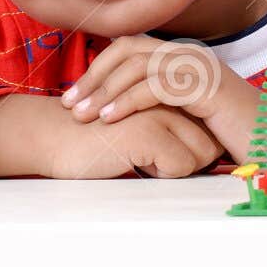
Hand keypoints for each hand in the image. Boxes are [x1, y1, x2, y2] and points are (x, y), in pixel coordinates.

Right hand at [0, 93, 222, 178]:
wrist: (53, 137)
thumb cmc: (98, 139)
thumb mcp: (145, 128)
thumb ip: (175, 129)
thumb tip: (213, 149)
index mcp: (170, 92)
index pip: (210, 132)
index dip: (191, 152)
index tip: (157, 152)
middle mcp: (171, 96)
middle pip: (211, 144)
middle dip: (188, 162)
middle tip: (146, 156)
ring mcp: (160, 110)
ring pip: (202, 155)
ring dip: (174, 168)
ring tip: (138, 156)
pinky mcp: (148, 129)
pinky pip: (182, 166)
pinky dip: (162, 174)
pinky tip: (131, 161)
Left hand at [61, 35, 261, 161]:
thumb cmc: (236, 136)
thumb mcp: (193, 117)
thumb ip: (165, 108)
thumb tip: (127, 115)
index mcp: (185, 59)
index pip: (131, 48)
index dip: (98, 68)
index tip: (74, 95)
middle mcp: (191, 55)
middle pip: (129, 49)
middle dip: (94, 75)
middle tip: (68, 103)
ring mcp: (200, 68)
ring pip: (139, 65)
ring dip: (104, 89)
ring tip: (81, 114)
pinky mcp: (207, 88)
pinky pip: (158, 86)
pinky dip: (127, 100)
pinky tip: (109, 118)